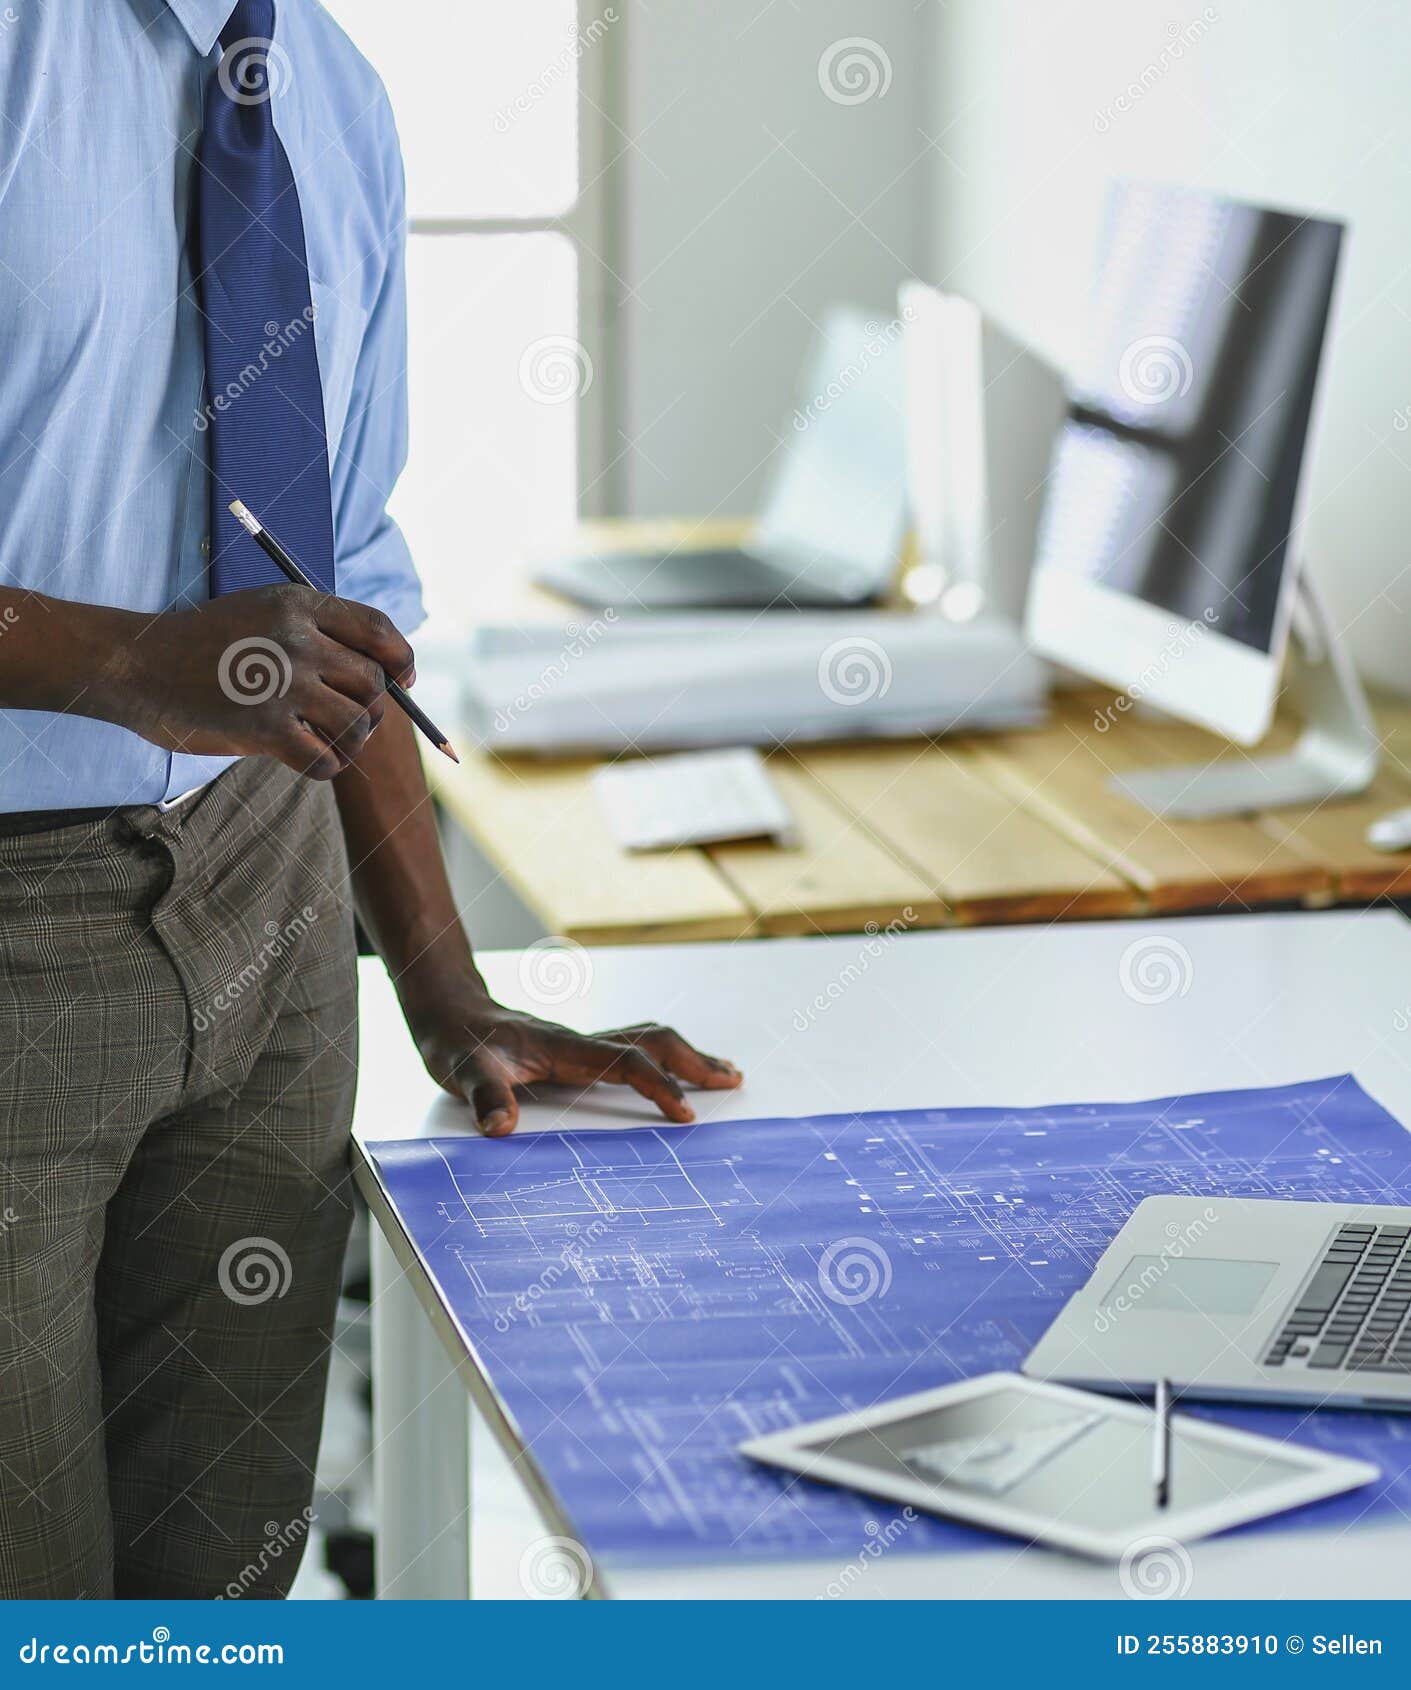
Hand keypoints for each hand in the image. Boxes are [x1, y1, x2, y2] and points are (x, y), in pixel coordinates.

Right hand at [106, 584, 415, 779]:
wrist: (138, 665)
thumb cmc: (204, 644)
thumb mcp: (261, 612)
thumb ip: (316, 632)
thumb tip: (384, 676)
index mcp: (299, 604)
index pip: (378, 630)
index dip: (401, 660)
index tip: (403, 680)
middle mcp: (297, 640)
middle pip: (374, 683)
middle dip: (374, 708)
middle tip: (353, 720)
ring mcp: (282, 684)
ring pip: (357, 724)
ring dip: (351, 741)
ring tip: (329, 741)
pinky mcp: (264, 727)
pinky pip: (325, 760)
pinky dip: (325, 767)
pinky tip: (308, 760)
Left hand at [411, 996, 742, 1134]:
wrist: (447, 1011)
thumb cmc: (455, 1041)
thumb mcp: (461, 1070)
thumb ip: (483, 1096)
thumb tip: (500, 1127)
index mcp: (565, 1048)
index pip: (625, 1062)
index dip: (658, 1085)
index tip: (685, 1113)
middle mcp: (582, 1042)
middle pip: (653, 1041)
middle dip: (695, 1061)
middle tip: (733, 1081)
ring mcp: (583, 1045)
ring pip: (649, 1040)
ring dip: (689, 1055)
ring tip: (725, 1072)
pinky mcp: (578, 1052)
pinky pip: (635, 1049)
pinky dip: (666, 1057)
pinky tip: (675, 1069)